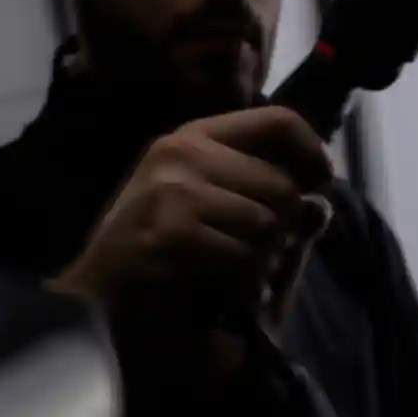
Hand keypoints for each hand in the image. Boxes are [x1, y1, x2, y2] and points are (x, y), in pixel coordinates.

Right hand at [52, 106, 333, 312]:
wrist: (97, 296)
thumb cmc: (159, 250)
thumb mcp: (211, 208)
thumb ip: (268, 200)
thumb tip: (320, 204)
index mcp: (194, 137)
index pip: (277, 121)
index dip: (312, 151)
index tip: (320, 182)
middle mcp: (184, 153)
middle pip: (283, 184)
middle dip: (283, 228)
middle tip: (260, 253)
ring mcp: (175, 190)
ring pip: (269, 224)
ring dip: (263, 260)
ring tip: (236, 271)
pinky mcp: (173, 231)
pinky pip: (244, 257)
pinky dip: (242, 283)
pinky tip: (220, 290)